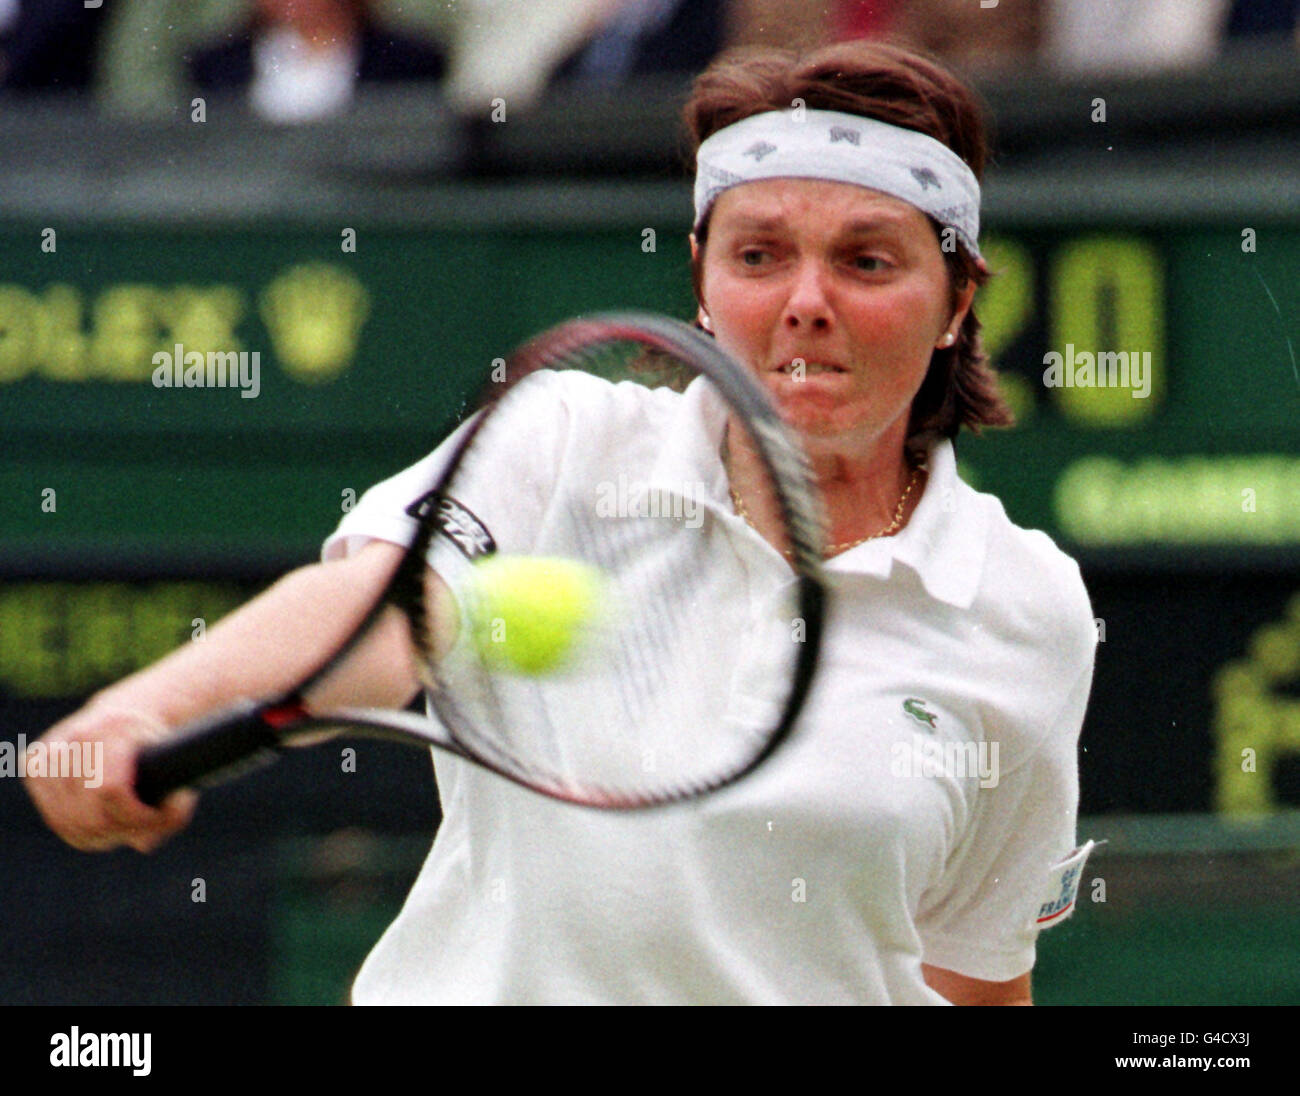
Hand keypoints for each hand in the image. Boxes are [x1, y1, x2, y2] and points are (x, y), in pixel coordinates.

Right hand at [23, 706, 196, 852]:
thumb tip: (142, 844)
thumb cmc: (158, 747)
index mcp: (114, 727)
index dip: (137, 816)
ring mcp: (49, 752)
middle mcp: (75, 737)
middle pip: (89, 815)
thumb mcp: (179, 771)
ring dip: (99, 832)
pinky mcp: (33, 767)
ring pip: (68, 821)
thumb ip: (173, 812)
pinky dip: (79, 826)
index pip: (110, 790)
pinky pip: (56, 817)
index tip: (159, 817)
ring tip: (124, 821)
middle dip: (121, 829)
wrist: (127, 715)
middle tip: (144, 824)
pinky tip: (99, 817)